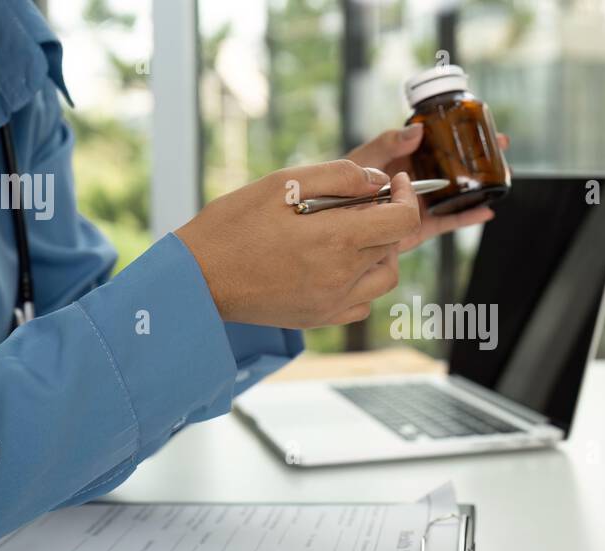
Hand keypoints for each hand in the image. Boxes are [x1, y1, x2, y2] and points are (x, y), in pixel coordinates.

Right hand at [176, 161, 418, 327]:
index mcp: (337, 240)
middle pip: (394, 246)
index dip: (407, 196)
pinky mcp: (320, 319)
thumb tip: (378, 182)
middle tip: (358, 204)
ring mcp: (332, 303)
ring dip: (380, 252)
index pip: (403, 221)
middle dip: (387, 218)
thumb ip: (338, 176)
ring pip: (385, 278)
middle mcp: (342, 277)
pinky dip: (363, 283)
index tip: (396, 184)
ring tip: (352, 235)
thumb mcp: (282, 183)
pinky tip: (338, 265)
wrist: (197, 278)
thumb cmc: (233, 225)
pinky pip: (362, 303)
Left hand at [345, 123, 508, 251]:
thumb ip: (390, 143)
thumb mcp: (366, 156)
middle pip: (455, 168)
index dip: (463, 135)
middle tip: (502, 146)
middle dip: (479, 158)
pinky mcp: (419, 227)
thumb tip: (417, 131)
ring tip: (504, 178)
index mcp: (407, 158)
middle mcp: (418, 180)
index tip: (483, 127)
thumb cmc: (341, 184)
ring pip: (457, 194)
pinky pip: (447, 222)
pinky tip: (487, 212)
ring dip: (480, 187)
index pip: (440, 143)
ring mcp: (421, 204)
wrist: (330, 218)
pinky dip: (466, 218)